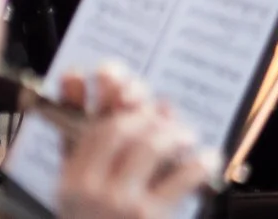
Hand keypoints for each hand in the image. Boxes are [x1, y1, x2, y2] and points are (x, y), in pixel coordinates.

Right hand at [52, 66, 213, 218]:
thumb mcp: (86, 196)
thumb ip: (98, 152)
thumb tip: (137, 100)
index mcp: (69, 180)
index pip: (87, 124)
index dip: (102, 95)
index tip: (110, 73)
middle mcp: (86, 188)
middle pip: (119, 126)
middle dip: (146, 112)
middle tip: (164, 113)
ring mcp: (115, 202)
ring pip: (149, 142)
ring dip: (175, 132)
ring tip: (187, 136)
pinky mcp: (144, 215)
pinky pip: (181, 174)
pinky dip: (200, 162)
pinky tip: (208, 158)